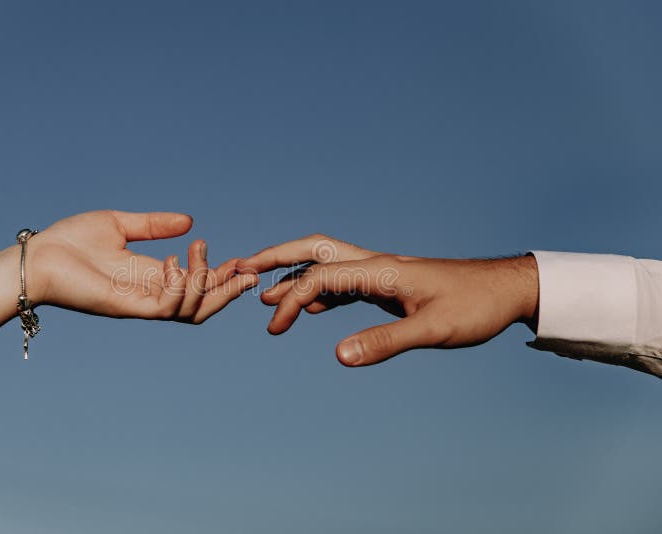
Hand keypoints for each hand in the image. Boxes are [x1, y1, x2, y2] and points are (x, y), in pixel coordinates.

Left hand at [30, 210, 257, 322]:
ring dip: (203, 282)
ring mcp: (140, 304)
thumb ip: (154, 225)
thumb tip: (189, 221)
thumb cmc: (70, 241)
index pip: (196, 284)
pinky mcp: (126, 307)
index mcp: (150, 276)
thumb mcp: (120, 225)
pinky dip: (177, 287)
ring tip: (197, 251)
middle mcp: (150, 294)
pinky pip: (165, 307)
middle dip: (228, 291)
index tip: (241, 261)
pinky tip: (173, 262)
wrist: (39, 256)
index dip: (221, 276)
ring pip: (189, 309)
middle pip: (201, 306)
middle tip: (247, 271)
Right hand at [237, 235, 537, 366]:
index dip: (290, 299)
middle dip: (277, 258)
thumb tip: (339, 357)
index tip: (274, 328)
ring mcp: (381, 273)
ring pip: (327, 265)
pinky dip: (320, 293)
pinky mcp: (389, 285)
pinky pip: (345, 283)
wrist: (507, 289)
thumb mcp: (433, 329)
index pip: (320, 276)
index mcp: (381, 270)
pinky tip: (311, 311)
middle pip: (315, 250)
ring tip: (265, 295)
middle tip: (242, 268)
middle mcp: (376, 264)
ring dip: (295, 276)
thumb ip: (385, 342)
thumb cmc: (475, 306)